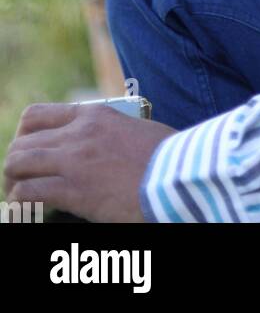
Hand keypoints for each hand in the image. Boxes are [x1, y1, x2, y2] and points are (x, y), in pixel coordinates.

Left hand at [3, 103, 176, 221]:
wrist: (177, 175)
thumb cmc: (165, 156)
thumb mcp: (133, 128)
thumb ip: (107, 132)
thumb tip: (97, 147)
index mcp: (93, 115)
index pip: (35, 115)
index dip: (23, 136)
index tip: (28, 151)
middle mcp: (78, 133)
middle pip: (22, 142)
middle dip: (16, 163)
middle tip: (23, 180)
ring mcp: (74, 160)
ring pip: (17, 163)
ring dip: (13, 181)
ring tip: (20, 196)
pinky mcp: (74, 190)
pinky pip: (27, 192)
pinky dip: (19, 203)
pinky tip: (26, 211)